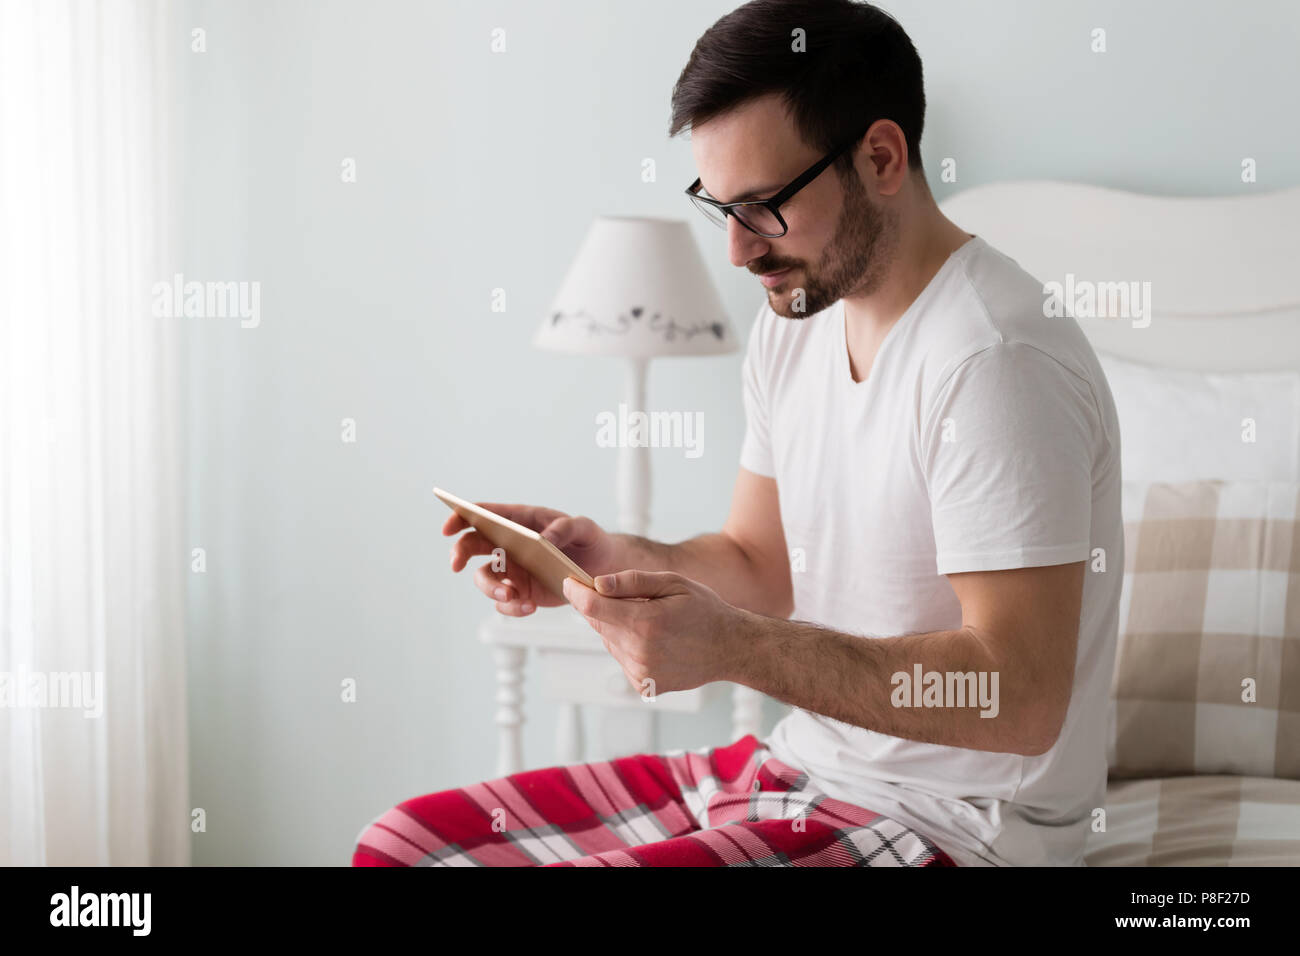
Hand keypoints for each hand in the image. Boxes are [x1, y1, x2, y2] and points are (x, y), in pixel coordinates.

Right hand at [445, 502, 619, 615]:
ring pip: (484, 578)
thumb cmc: (589, 539)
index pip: (485, 514)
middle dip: (459, 552)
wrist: (603, 569)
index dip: (461, 517)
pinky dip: (511, 607)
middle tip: (456, 564)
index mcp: (520, 521)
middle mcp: (509, 545)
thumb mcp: (584, 527)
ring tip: (512, 595)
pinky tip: (529, 606)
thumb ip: (565, 527)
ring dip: (490, 587)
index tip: (449, 527)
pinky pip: (505, 602)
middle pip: (472, 544)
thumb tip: (542, 539)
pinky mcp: (521, 593)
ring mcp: (512, 570)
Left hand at [561, 570, 744, 695]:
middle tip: (621, 595)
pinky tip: (654, 639)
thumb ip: (632, 582)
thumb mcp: (673, 583)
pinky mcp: (643, 685)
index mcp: (646, 622)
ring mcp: (641, 673)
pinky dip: (628, 645)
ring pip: (609, 641)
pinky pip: (621, 658)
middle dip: (601, 606)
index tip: (568, 582)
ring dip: (617, 627)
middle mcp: (640, 652)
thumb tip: (597, 583)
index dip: (575, 592)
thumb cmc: (705, 609)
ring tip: (648, 619)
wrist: (731, 648)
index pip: (592, 606)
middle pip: (599, 623)